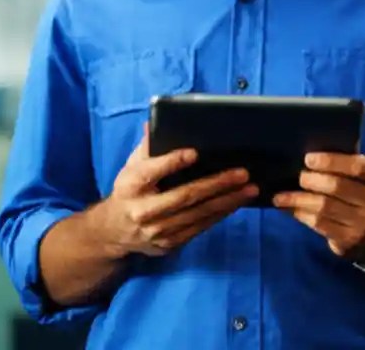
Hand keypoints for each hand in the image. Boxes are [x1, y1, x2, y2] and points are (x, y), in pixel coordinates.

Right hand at [92, 123, 257, 257]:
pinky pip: (200, 227)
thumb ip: (147, 146)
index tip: (194, 153)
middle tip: (242, 173)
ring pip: (197, 214)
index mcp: (131, 186)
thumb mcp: (131, 166)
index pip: (151, 172)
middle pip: (184, 196)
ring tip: (250, 188)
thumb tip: (156, 121)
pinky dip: (221, 214)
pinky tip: (237, 203)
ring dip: (227, 201)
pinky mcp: (169, 243)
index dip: (172, 162)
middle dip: (216, 184)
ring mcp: (157, 230)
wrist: (114, 232)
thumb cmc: (129, 191)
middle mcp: (143, 210)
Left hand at [273, 152, 364, 256]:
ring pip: (324, 207)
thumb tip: (309, 157)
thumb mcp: (363, 177)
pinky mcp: (348, 238)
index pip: (357, 166)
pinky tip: (288, 208)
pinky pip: (320, 224)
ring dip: (299, 200)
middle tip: (298, 176)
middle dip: (312, 180)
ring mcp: (362, 221)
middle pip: (338, 187)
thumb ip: (345, 165)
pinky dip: (300, 214)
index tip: (308, 158)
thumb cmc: (362, 192)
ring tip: (280, 196)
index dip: (331, 161)